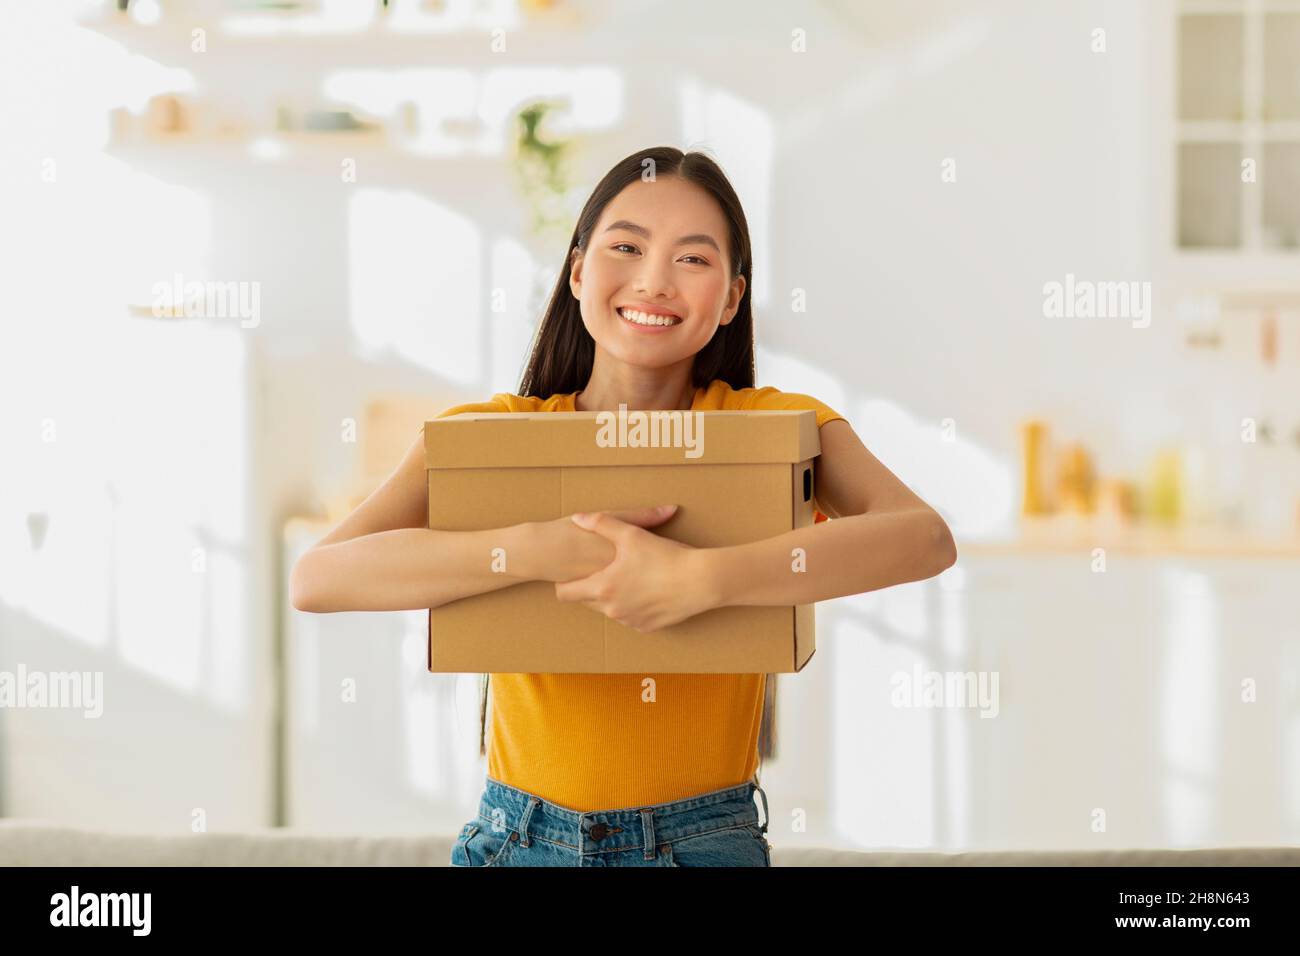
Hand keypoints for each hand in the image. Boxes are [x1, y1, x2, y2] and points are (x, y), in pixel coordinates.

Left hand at [555, 505, 716, 632]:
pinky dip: (633, 605)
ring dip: (613, 597)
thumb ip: (601, 523)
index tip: (572, 572)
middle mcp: (611, 610)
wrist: (700, 581)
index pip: (564, 593)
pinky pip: (630, 617)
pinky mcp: (646, 627)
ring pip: (609, 610)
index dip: (564, 582)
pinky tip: (646, 589)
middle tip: (604, 570)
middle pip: (586, 602)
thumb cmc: (665, 556)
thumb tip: (578, 517)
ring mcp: (629, 621)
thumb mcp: (631, 534)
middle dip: (591, 587)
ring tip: (630, 577)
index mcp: (602, 588)